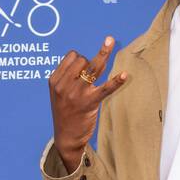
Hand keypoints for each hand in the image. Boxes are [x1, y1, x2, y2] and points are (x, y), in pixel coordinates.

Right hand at [49, 36, 127, 172]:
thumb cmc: (65, 114)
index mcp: (54, 80)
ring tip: (111, 41)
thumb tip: (83, 60)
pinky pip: (105, 88)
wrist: (66, 138)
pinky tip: (124, 75)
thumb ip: (66, 78)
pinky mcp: (89, 103)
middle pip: (81, 59)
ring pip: (92, 66)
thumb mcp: (58, 94)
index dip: (80, 58)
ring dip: (102, 55)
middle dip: (90, 62)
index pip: (70, 56)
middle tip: (91, 77)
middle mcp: (64, 85)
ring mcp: (76, 93)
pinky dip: (116, 81)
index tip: (84, 67)